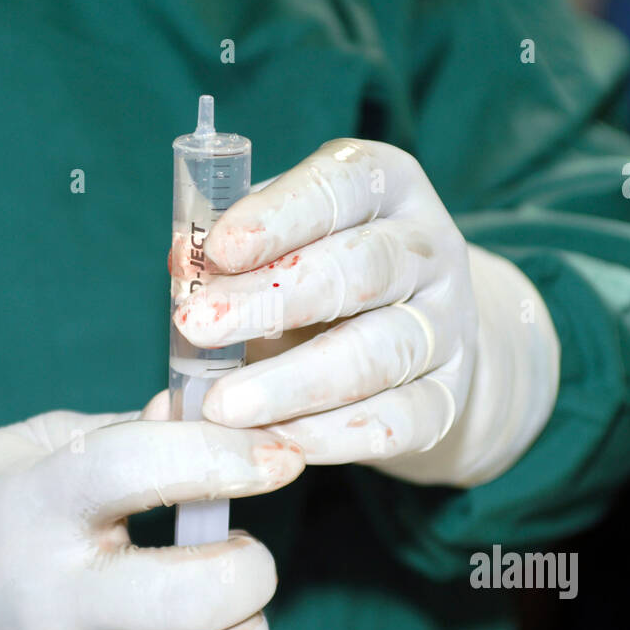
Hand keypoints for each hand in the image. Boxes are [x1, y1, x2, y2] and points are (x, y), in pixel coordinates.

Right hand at [0, 410, 303, 629]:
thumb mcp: (28, 451)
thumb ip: (124, 431)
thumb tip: (217, 415)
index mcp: (31, 509)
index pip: (142, 468)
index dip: (227, 455)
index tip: (277, 457)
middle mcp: (43, 602)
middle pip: (196, 594)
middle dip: (252, 568)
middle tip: (243, 557)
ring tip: (231, 617)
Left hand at [172, 139, 558, 486]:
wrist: (417, 344)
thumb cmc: (324, 279)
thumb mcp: (282, 245)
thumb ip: (232, 254)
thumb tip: (180, 268)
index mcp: (386, 187)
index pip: (340, 187)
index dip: (278, 216)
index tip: (218, 248)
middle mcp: (428, 249)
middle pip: (360, 269)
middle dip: (271, 299)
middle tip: (196, 327)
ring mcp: (446, 326)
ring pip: (376, 354)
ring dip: (292, 382)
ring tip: (221, 406)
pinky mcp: (449, 397)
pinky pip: (398, 421)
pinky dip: (333, 436)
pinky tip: (277, 442)